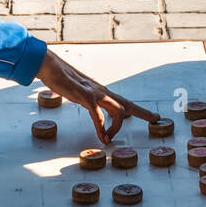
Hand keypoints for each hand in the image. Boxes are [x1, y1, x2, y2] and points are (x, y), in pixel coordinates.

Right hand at [36, 49, 159, 143]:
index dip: (137, 109)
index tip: (150, 115)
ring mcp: (95, 94)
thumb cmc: (61, 79)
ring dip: (116, 127)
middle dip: (142, 112)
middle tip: (155, 119)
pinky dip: (101, 128)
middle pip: (127, 104)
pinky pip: (98, 115)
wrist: (50, 66)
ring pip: (117, 110)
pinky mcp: (86, 97)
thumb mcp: (77, 92)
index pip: (122, 101)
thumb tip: (91, 107)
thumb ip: (85, 99)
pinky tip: (102, 136)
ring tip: (110, 140)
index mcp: (100, 92)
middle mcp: (101, 92)